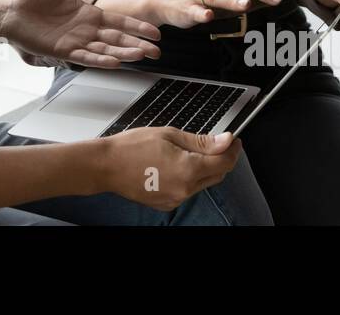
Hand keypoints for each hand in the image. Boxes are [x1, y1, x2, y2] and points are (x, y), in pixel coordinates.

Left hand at [0, 0, 162, 67]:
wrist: (11, 11)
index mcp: (89, 14)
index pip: (119, 22)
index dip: (137, 28)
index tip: (155, 33)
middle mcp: (86, 30)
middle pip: (117, 39)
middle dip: (137, 45)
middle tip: (157, 52)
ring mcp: (76, 42)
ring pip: (106, 49)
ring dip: (123, 53)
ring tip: (142, 56)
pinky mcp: (64, 51)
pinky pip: (86, 57)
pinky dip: (101, 59)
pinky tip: (115, 62)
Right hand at [97, 127, 241, 210]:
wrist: (106, 166)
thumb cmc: (131, 147)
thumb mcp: (170, 134)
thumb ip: (201, 141)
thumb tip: (225, 141)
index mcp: (188, 169)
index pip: (224, 162)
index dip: (232, 150)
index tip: (233, 140)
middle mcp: (185, 189)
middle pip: (217, 175)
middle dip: (221, 159)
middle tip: (216, 143)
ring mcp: (176, 199)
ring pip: (202, 183)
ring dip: (204, 169)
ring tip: (188, 152)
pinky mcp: (167, 204)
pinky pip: (187, 190)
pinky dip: (189, 178)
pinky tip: (175, 165)